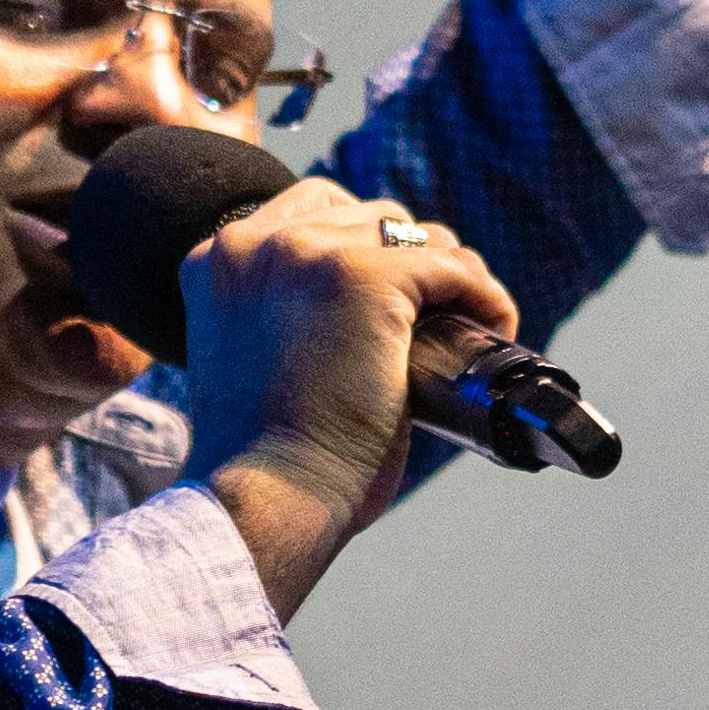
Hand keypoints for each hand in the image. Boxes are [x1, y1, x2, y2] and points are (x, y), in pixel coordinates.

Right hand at [181, 184, 515, 619]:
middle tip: (432, 318)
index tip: (387, 300)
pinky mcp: (365, 279)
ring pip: (413, 234)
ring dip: (448, 274)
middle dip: (406, 259)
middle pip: (364, 213)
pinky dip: (484, 295)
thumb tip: (364, 313)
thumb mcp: (254, 360)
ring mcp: (309, 255)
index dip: (358, 247)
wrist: (267, 497)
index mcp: (215, 261)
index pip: (307, 212)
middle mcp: (253, 244)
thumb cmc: (264, 461)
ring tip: (465, 325)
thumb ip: (284, 316)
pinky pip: (452, 265)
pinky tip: (493, 328)